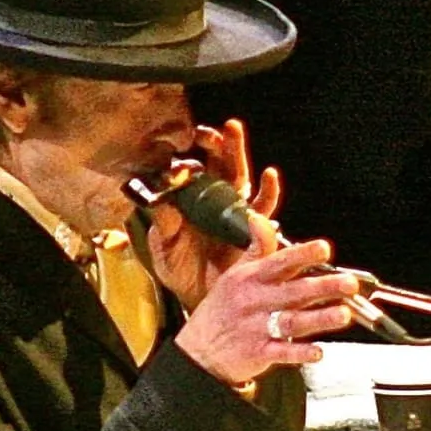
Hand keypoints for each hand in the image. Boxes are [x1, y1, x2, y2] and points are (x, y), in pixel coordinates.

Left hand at [146, 117, 280, 312]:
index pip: (192, 170)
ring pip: (241, 178)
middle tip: (215, 128)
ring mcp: (237, 215)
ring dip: (239, 154)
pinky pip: (265, 210)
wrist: (201, 302)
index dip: (187, 156)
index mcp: (192, 203)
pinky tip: (268, 175)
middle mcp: (216, 203)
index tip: (181, 144)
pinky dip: (269, 191)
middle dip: (219, 143)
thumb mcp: (164, 246)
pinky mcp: (255, 232)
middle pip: (220, 165)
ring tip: (234, 132)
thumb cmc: (182, 273)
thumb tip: (160, 194)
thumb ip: (164, 221)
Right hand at [174, 213, 359, 386]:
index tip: (324, 250)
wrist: (198, 353)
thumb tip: (260, 219)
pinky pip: (282, 353)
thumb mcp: (234, 275)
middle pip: (294, 291)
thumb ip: (256, 250)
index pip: (279, 262)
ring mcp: (256, 329)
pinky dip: (300, 353)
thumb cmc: (221, 311)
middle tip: (349, 284)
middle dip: (324, 287)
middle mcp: (254, 301)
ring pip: (292, 321)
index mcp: (249, 278)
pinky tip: (318, 352)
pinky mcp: (258, 353)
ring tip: (343, 315)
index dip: (302, 255)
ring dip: (319, 318)